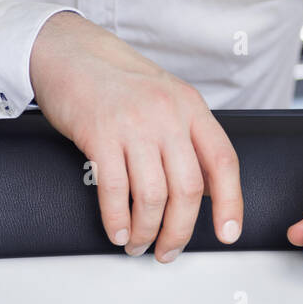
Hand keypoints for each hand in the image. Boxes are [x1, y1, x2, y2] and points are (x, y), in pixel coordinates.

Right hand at [29, 11, 241, 260]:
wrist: (71, 53)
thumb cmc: (118, 80)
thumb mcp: (167, 99)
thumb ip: (188, 136)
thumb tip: (207, 187)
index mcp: (191, 107)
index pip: (223, 161)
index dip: (231, 202)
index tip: (228, 233)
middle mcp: (167, 115)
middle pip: (188, 188)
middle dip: (180, 230)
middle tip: (169, 250)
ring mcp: (133, 124)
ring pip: (152, 196)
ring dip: (146, 230)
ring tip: (138, 244)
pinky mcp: (99, 134)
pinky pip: (114, 190)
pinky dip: (117, 219)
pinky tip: (117, 230)